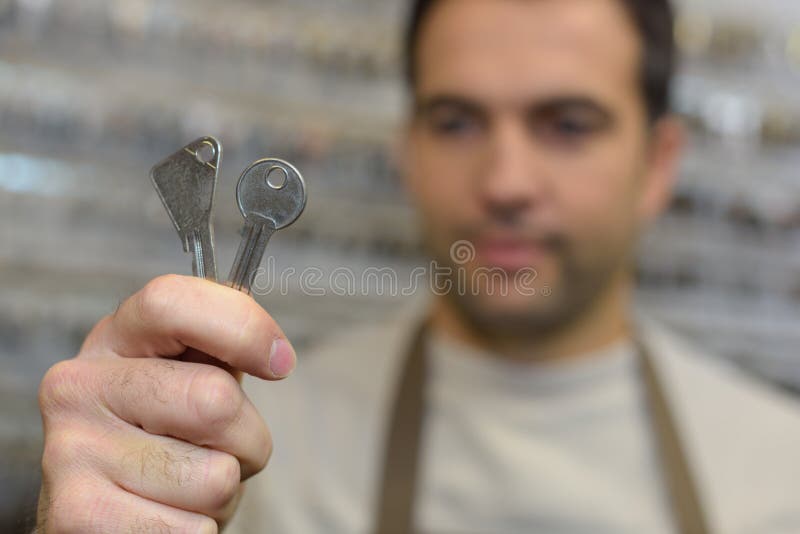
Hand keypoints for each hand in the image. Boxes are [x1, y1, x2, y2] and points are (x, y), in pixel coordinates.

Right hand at [36, 275, 295, 532]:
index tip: (280, 363)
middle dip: (245, 436)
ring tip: (186, 483)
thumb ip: (224, 344)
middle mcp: (78, 387)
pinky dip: (201, 530)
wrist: (110, 510)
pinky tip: (166, 515)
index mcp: (114, 338)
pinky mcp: (77, 517)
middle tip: (217, 446)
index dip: (243, 328)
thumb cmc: (168, 433)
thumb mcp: (194, 374)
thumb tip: (274, 353)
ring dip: (223, 489)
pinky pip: (194, 530)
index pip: (172, 302)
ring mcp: (69, 453)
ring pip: (215, 476)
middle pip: (214, 399)